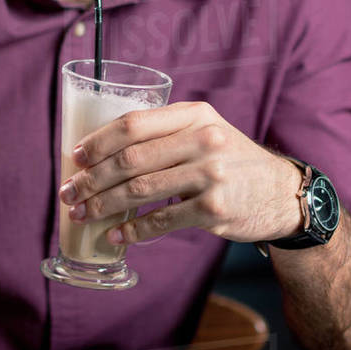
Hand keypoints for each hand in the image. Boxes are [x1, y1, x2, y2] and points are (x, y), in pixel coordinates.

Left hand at [58, 101, 304, 245]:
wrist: (282, 193)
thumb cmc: (229, 159)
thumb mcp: (205, 130)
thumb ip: (164, 133)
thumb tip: (100, 150)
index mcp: (193, 115)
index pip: (133, 124)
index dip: (98, 141)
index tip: (75, 157)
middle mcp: (203, 140)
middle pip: (130, 159)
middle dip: (91, 178)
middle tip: (68, 192)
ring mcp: (210, 175)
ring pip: (140, 191)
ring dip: (103, 205)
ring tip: (81, 214)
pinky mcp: (214, 210)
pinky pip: (161, 220)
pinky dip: (133, 230)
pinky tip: (115, 235)